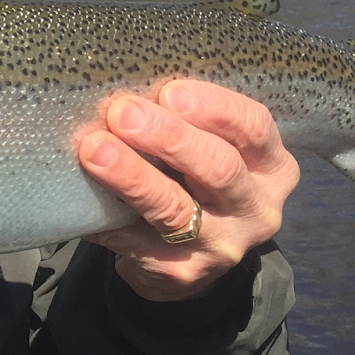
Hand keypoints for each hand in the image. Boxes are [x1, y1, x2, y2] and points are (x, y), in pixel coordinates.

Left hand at [77, 80, 298, 301]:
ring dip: (133, 175)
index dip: (213, 107)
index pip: (253, 128)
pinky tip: (83, 197)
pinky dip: (108, 215)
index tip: (170, 90)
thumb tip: (131, 82)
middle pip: (219, 168)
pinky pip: (137, 240)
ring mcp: (222, 246)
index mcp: (271, 167)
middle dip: (169, 137)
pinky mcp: (182, 273)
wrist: (190, 256)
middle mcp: (257, 209)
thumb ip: (189, 120)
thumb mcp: (211, 148)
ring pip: (176, 208)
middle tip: (123, 113)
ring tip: (95, 149)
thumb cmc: (195, 178)